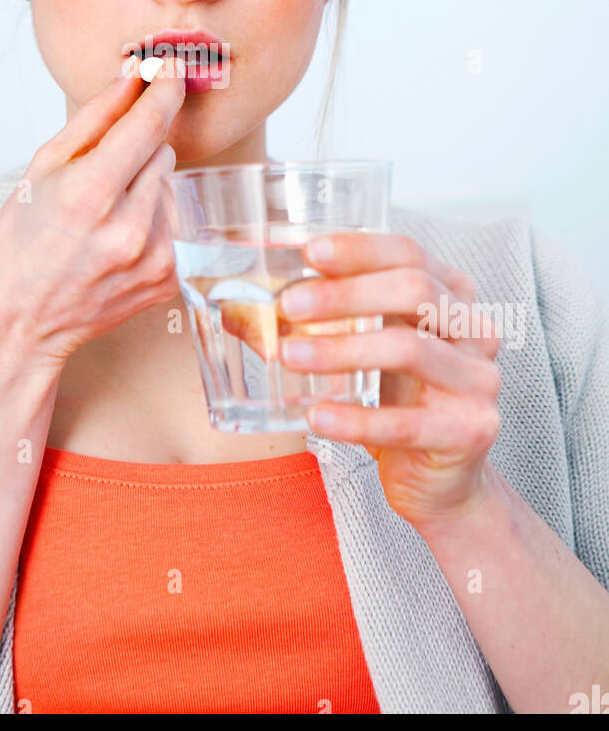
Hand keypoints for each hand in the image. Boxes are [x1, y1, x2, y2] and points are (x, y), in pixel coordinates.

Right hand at [0, 57, 185, 377]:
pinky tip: (120, 236)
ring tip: (107, 212)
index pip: (149, 123)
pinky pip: (180, 221)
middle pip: (164, 151)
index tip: (172, 70)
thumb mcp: (41, 169)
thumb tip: (134, 76)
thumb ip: (94, 118)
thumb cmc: (20, 243)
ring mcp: (155, 258)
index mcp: (90, 194)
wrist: (21, 321)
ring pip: (173, 184)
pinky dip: (156, 217)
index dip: (164, 89)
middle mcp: (130, 228)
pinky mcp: (171, 277)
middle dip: (139, 150)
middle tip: (101, 174)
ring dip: (148, 185)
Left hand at [274, 232, 502, 531]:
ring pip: (408, 349)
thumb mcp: (374, 346)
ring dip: (340, 350)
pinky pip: (406, 423)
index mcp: (454, 297)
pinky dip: (355, 419)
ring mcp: (479, 382)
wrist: (442, 481)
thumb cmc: (401, 400)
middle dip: (344, 294)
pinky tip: (316, 417)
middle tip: (289, 305)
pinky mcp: (471, 432)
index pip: (410, 254)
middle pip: (413, 291)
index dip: (360, 249)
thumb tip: (251, 300)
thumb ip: (339, 316)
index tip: (309, 252)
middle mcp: (476, 331)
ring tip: (290, 355)